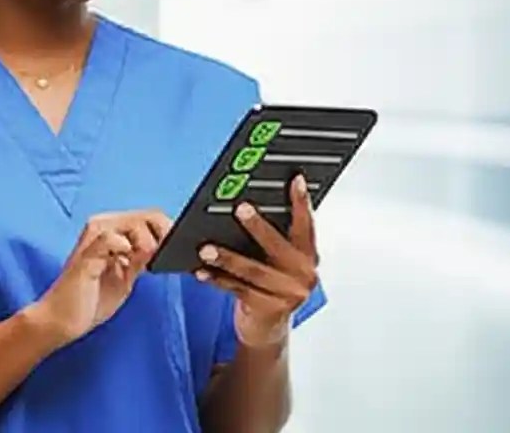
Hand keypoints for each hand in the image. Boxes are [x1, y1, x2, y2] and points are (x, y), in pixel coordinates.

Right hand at [25, 210, 172, 346]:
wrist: (62, 320)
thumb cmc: (91, 298)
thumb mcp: (126, 277)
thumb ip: (142, 259)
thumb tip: (165, 247)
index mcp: (112, 230)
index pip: (150, 218)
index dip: (168, 232)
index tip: (176, 253)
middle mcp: (101, 227)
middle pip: (147, 216)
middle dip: (163, 237)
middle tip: (164, 261)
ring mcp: (93, 238)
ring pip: (133, 223)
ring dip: (147, 244)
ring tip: (146, 265)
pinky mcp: (87, 253)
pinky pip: (110, 238)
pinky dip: (125, 247)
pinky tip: (128, 263)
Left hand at [195, 174, 319, 349]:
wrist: (267, 329)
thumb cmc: (270, 287)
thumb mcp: (279, 263)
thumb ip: (275, 239)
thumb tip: (250, 206)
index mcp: (308, 257)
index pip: (306, 225)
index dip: (302, 202)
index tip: (295, 180)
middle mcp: (304, 275)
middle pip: (277, 246)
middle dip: (257, 226)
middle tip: (240, 209)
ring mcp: (289, 295)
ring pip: (253, 270)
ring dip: (227, 257)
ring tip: (205, 248)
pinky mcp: (269, 310)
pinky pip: (238, 289)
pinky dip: (217, 279)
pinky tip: (201, 271)